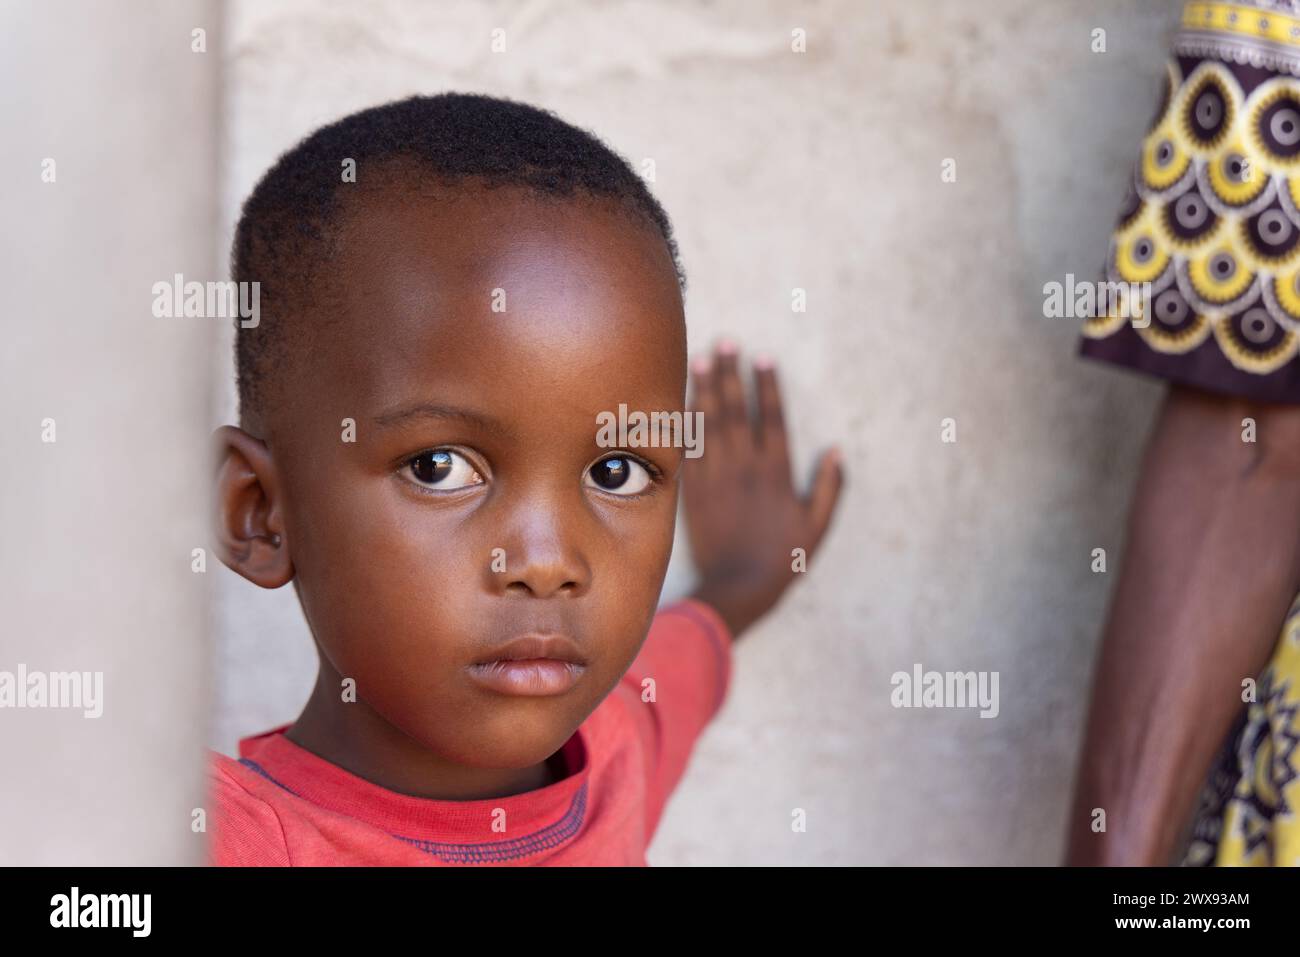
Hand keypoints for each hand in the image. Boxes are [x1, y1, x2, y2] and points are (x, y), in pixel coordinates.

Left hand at [682, 339, 844, 637]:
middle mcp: (744, 468)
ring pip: (708, 423)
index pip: (770, 418)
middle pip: (735, 410)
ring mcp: (715, 477)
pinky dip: (685, 423)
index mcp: (775, 473)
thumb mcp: (817, 527)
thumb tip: (837, 451)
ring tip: (701, 358)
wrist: (737, 587)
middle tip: (726, 342)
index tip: (762, 358)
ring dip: (704, 388)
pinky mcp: (692, 490)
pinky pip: (688, 449)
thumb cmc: (782, 559)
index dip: (766, 386)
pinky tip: (681, 400)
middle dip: (730, 374)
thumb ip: (829, 488)